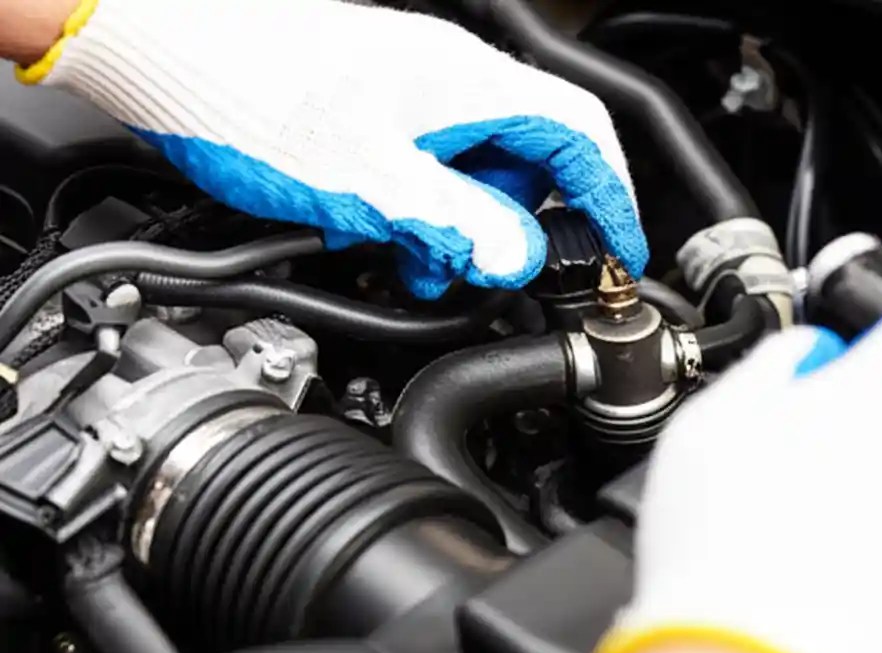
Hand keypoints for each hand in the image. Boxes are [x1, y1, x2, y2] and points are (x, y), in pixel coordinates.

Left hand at [20, 0, 644, 297]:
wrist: (154, 44)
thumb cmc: (244, 90)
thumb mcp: (366, 179)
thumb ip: (457, 224)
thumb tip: (518, 258)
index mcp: (470, 86)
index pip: (582, 139)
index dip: (612, 200)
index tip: (621, 251)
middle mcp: (449, 82)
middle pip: (529, 163)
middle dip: (514, 228)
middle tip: (480, 273)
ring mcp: (409, 93)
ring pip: (474, 169)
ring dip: (459, 226)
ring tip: (415, 259)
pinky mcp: (371, 110)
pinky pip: (426, 165)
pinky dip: (419, 209)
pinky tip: (378, 232)